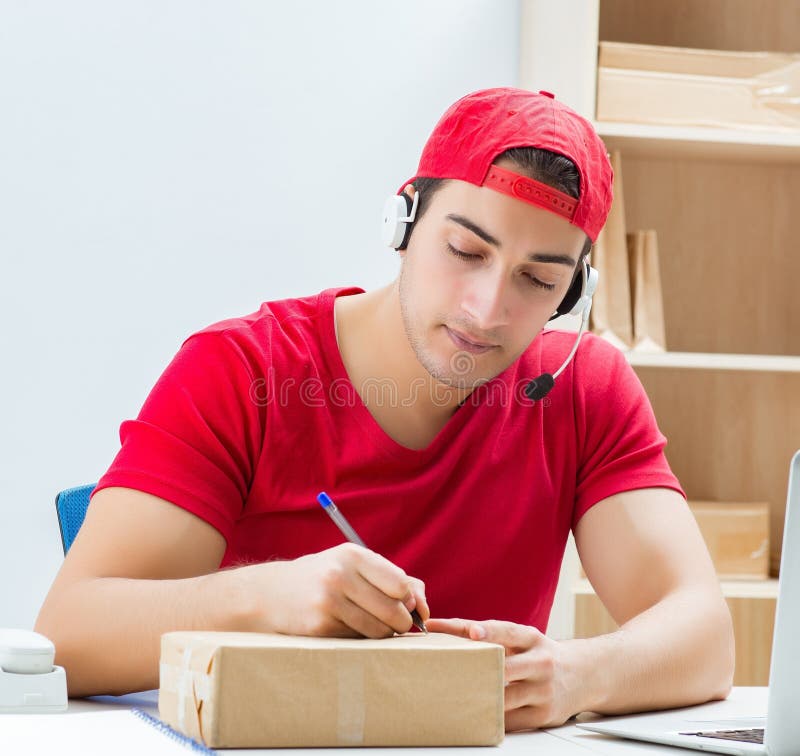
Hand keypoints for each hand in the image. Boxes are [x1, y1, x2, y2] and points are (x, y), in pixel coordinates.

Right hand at [237, 543, 428, 638]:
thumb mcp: (351, 565)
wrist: (270, 594)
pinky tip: (348, 628)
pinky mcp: (320, 626)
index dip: (409, 599)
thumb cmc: (322, 577)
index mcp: (352, 555)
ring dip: (382, 633)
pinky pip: (358, 641)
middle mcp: (340, 575)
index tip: (406, 603)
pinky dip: (361, 640)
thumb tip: (423, 604)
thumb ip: (391, 578)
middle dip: (401, 621)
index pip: (400, 584)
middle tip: (394, 621)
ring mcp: (328, 602)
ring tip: (371, 624)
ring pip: (379, 630)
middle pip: (394, 610)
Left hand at [425, 618, 577, 730]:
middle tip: (452, 671)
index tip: (472, 632)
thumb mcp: (524, 639)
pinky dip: (492, 718)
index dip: (489, 631)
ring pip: (506, 698)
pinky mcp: (543, 715)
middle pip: (506, 668)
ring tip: (458, 696)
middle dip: (479, 671)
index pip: (508, 631)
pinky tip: (477, 714)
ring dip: (482, 697)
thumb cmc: (539, 654)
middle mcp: (541, 662)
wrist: (583, 674)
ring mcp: (543, 690)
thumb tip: (445, 630)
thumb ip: (492, 635)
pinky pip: (511, 721)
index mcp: (532, 638)